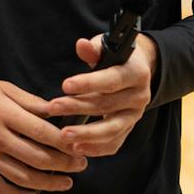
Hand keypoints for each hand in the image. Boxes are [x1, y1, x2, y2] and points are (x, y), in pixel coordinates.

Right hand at [0, 73, 87, 193]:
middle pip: (37, 158)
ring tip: (66, 183)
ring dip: (48, 183)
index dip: (66, 142)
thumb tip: (57, 111)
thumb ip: (30, 102)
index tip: (81, 146)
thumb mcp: (2, 88)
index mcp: (4, 114)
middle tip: (80, 165)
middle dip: (64, 164)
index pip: (43, 133)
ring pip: (22, 177)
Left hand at [45, 34, 158, 156]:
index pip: (112, 80)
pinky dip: (95, 149)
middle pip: (107, 105)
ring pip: (111, 129)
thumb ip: (94, 49)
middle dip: (77, 107)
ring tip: (63, 136)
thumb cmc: (117, 57)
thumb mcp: (107, 47)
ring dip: (86, 134)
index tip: (65, 85)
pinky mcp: (128, 129)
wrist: (137, 71)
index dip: (88, 83)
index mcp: (137, 73)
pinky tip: (76, 148)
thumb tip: (81, 45)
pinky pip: (113, 143)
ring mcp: (135, 116)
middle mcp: (140, 97)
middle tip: (53, 107)